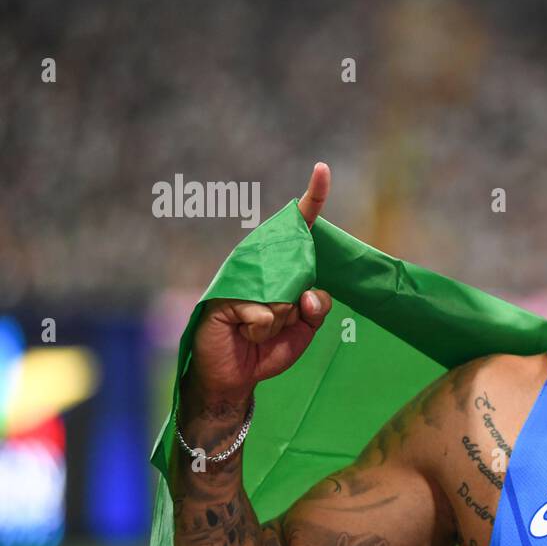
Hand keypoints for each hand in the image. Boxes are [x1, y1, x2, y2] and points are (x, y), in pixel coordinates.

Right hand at [187, 163, 333, 402]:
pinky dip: (262, 331)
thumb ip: (317, 307)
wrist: (236, 376)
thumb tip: (309, 292)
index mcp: (282, 267)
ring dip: (281, 323)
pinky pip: (264, 314)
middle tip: (279, 323)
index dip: (313, 199)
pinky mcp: (224, 295)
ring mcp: (240, 277)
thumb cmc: (269, 346)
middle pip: (301, 275)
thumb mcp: (305, 328)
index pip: (300, 229)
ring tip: (259, 329)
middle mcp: (261, 265)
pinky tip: (245, 332)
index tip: (322, 169)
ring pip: (284, 298)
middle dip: (299, 308)